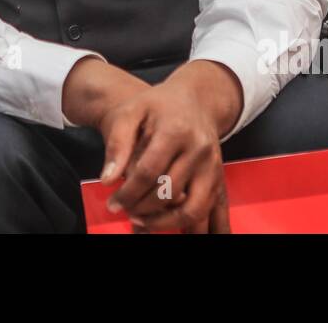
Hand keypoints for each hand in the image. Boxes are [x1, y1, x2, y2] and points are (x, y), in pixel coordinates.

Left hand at [91, 61, 240, 233]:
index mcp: (176, 130)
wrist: (196, 100)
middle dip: (143, 208)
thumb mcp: (131, 111)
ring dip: (166, 223)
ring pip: (194, 209)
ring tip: (143, 221)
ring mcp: (213, 167)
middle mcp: (199, 150)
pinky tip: (172, 226)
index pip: (149, 172)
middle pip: (170, 192)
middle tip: (125, 210)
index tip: (113, 203)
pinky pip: (210, 211)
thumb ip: (117, 143)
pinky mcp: (219, 179)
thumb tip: (108, 180)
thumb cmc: (159, 105)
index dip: (128, 192)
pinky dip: (192, 225)